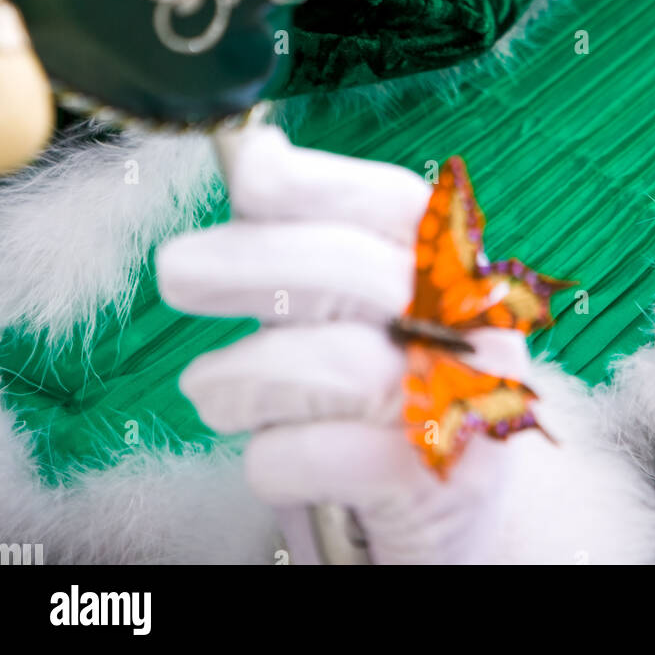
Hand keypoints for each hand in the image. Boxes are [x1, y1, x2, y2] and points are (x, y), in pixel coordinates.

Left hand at [156, 125, 540, 564]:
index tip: (250, 169)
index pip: (392, 201)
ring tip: (207, 388)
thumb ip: (316, 244)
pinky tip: (269, 458)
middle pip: (353, 270)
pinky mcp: (441, 483)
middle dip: (250, 261)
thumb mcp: (361, 311)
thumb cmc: (394, 390)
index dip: (319, 179)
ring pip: (336, 366)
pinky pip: (325, 456)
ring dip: (245, 375)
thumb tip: (261, 156)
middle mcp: (469, 323)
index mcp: (449, 265)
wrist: (464, 506)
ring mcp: (463, 402)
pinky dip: (274, 457)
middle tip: (177, 269)